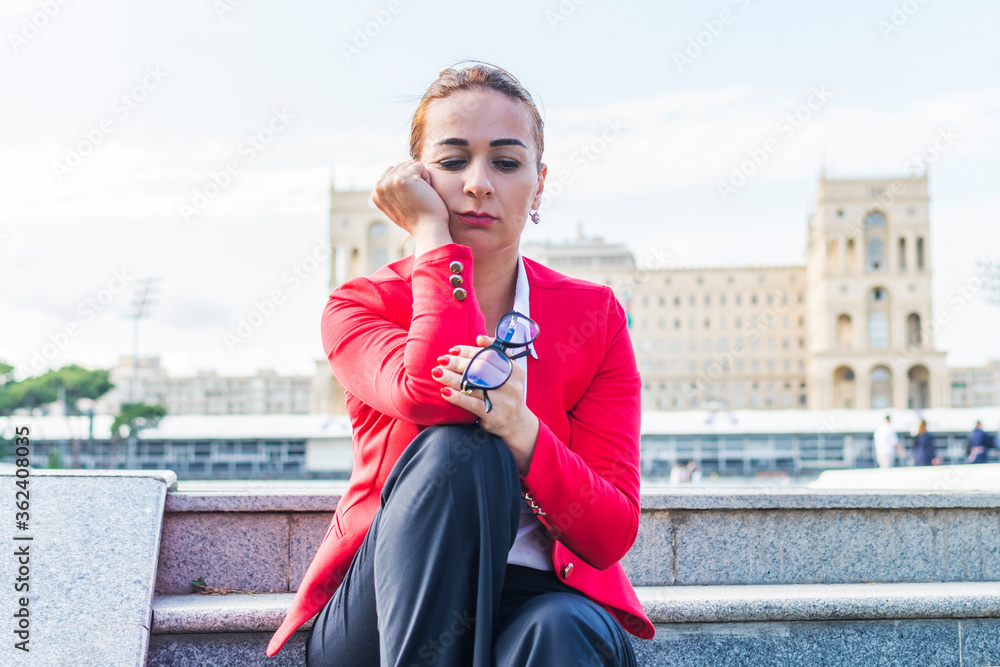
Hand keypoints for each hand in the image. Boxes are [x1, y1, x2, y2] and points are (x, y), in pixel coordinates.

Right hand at [371, 161, 450, 243]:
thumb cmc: (418, 219)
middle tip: (417, 199)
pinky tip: (425, 194)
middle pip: (402, 166)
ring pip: (411, 165)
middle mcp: (379, 186)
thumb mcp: (397, 206)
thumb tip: (393, 171)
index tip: (409, 201)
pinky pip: (421, 166)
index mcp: (376, 193)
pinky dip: (428, 179)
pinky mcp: (403, 178)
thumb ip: (391, 191)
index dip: (407, 183)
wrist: (428, 229)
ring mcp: (390, 182)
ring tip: (420, 197)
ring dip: (421, 179)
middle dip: (414, 179)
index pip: (393, 171)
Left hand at [432, 334, 538, 475]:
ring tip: (437, 373)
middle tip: (442, 360)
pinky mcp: (494, 417)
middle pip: (481, 370)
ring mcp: (504, 402)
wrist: (517, 424)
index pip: (490, 356)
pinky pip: (472, 405)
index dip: (469, 352)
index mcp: (515, 371)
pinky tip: (444, 392)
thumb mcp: (509, 373)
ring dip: (453, 379)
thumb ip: (496, 354)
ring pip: (474, 387)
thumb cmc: (507, 393)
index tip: (453, 350)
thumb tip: (479, 338)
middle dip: (458, 364)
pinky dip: (457, 397)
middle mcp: (512, 386)